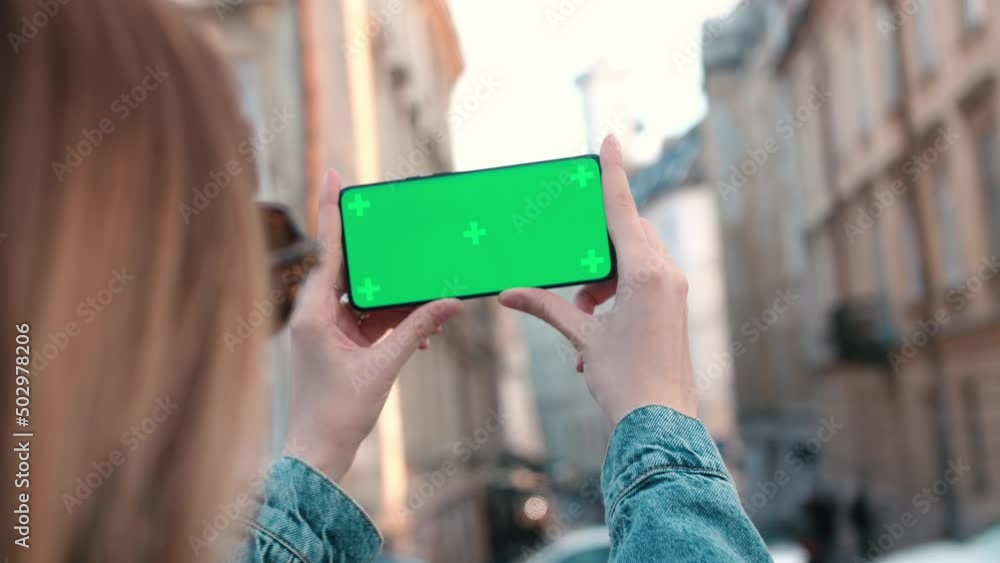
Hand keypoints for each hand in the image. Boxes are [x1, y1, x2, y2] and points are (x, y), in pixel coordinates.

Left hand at [287, 170, 462, 480]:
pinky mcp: (336, 343)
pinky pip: (367, 319)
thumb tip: (450, 305)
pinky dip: (391, 322)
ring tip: (424, 299)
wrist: (319, 453)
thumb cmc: (338, 414)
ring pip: (363, 296)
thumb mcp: (383, 368)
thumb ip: (416, 331)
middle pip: (350, 268)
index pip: (328, 250)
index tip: (333, 173)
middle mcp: (315, 314)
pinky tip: (420, 335)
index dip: (332, 210)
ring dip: (394, 300)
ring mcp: (325, 329)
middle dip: (378, 255)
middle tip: (398, 228)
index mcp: (314, 313)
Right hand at [498, 136, 694, 425]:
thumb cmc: (624, 379)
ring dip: (602, 280)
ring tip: (584, 316)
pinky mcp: (674, 306)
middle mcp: (666, 274)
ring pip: (634, 259)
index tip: (609, 139)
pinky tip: (596, 332)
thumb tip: (507, 295)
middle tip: (575, 281)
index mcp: (647, 273)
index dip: (613, 173)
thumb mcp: (582, 338)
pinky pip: (643, 280)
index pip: (623, 210)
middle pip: (628, 234)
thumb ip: (547, 307)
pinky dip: (615, 295)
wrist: (659, 421)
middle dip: (594, 252)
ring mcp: (674, 290)